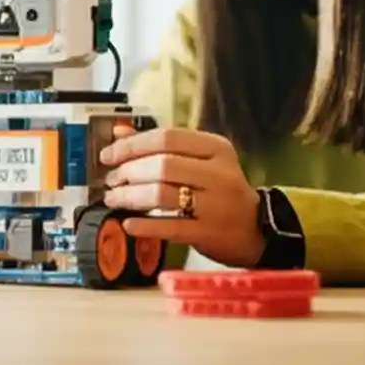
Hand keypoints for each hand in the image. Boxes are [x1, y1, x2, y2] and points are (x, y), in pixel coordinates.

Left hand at [100, 127, 265, 267]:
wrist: (255, 228)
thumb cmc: (221, 190)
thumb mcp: (200, 160)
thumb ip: (162, 146)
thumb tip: (118, 132)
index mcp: (217, 148)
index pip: (167, 137)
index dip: (132, 145)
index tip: (109, 155)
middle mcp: (219, 173)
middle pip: (163, 165)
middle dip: (128, 172)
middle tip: (111, 180)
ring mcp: (216, 204)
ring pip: (163, 194)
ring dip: (131, 197)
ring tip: (115, 199)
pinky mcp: (209, 233)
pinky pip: (170, 227)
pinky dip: (145, 225)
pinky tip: (128, 224)